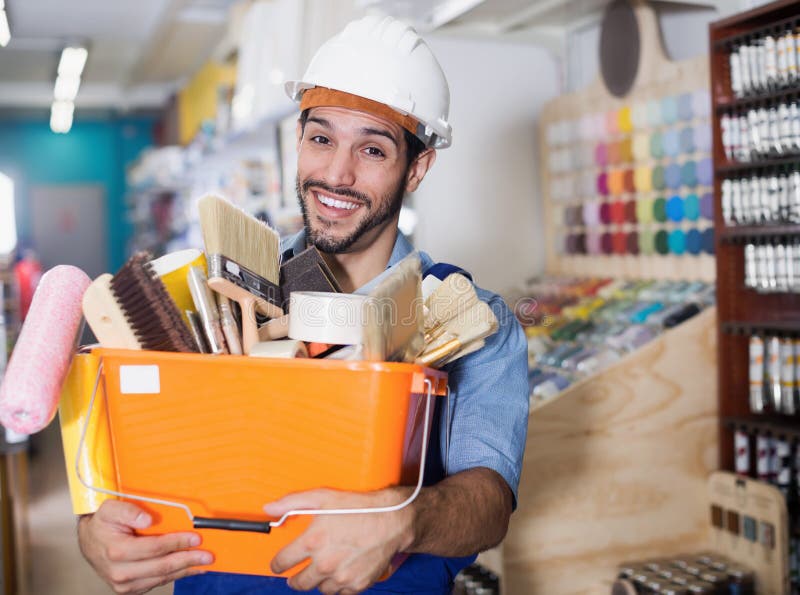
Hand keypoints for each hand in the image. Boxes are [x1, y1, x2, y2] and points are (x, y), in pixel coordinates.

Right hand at [77, 500, 213, 593]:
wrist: (90, 541)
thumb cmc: (103, 524)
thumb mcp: (110, 509)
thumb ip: (129, 511)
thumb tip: (148, 520)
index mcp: (116, 551)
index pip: (154, 548)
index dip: (177, 542)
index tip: (196, 537)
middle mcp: (120, 572)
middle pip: (161, 566)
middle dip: (188, 559)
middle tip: (208, 555)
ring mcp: (125, 584)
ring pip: (162, 577)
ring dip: (186, 569)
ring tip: (204, 562)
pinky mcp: (131, 588)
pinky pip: (158, 582)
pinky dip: (176, 575)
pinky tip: (190, 568)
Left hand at [264, 488, 413, 594]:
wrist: (392, 520)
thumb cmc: (359, 507)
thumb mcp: (323, 497)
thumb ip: (292, 502)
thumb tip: (269, 508)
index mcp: (312, 542)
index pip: (282, 562)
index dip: (277, 564)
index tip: (278, 565)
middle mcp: (325, 563)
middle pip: (299, 583)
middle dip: (294, 579)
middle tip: (295, 575)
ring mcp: (341, 576)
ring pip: (319, 589)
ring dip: (317, 582)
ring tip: (320, 572)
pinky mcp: (357, 584)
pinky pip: (340, 593)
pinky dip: (337, 586)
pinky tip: (339, 575)